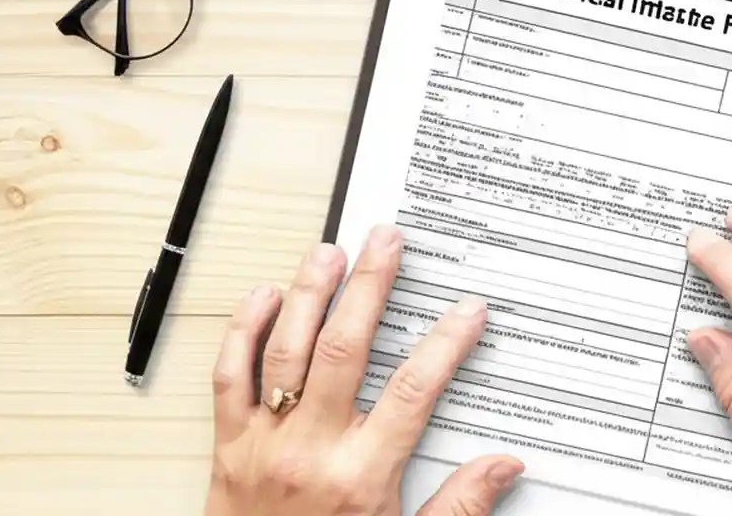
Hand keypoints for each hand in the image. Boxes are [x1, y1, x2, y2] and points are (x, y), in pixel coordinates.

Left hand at [206, 225, 523, 515]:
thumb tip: (503, 468)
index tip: (466, 311)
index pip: (414, 391)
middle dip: (370, 287)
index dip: (445, 343)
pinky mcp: (229, 445)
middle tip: (385, 243)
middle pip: (345, 349)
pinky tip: (263, 298)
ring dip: (308, 295)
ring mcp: (265, 443)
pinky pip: (229, 377)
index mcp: (361, 476)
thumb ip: (458, 507)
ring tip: (327, 254)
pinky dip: (242, 332)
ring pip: (285, 351)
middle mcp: (311, 451)